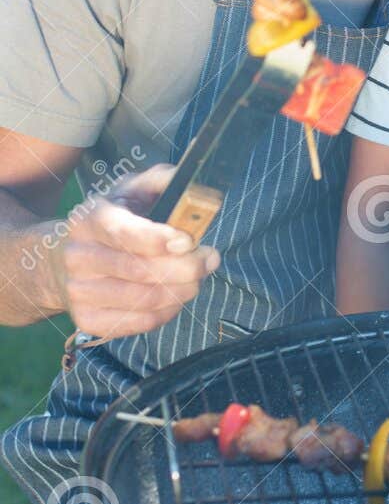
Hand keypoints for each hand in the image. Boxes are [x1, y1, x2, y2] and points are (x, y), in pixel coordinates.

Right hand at [47, 165, 220, 340]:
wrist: (63, 259)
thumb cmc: (112, 221)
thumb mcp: (131, 191)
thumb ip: (162, 180)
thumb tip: (190, 180)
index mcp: (89, 219)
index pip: (126, 234)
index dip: (161, 240)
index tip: (191, 240)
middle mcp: (78, 256)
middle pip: (140, 271)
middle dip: (187, 267)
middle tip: (210, 259)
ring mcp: (79, 291)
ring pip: (144, 300)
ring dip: (183, 290)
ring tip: (196, 277)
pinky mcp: (87, 320)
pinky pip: (140, 323)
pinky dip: (169, 311)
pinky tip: (176, 295)